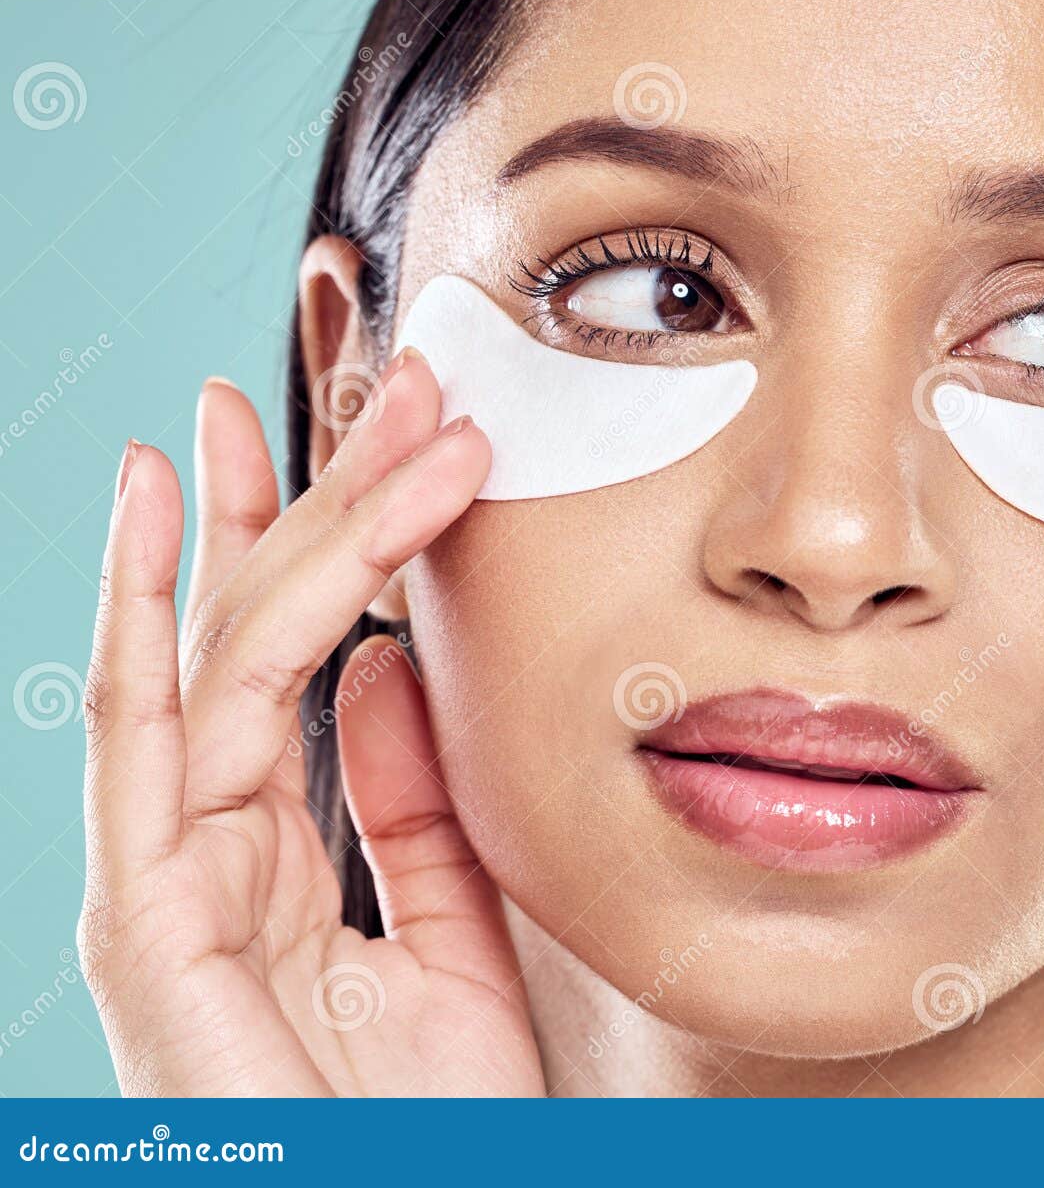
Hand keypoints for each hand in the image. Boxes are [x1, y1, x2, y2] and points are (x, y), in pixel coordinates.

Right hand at [79, 352, 542, 1095]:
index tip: (383, 439)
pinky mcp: (145, 920)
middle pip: (258, 632)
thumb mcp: (448, 931)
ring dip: (285, 520)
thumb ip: (410, 806)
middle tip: (385, 379)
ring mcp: (163, 880)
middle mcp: (202, 851)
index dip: (331, 544)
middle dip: (318, 497)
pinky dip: (148, 607)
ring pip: (222, 654)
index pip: (292, 664)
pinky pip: (152, 734)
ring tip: (331, 400)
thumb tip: (388, 670)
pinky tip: (162, 498)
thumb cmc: (428, 1119)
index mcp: (267, 858)